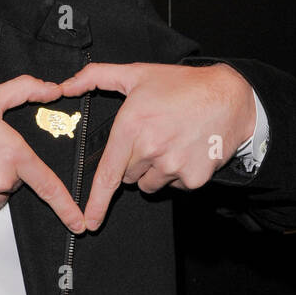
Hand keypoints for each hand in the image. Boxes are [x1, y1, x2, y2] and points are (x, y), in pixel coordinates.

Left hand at [57, 61, 256, 230]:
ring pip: (149, 184)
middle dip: (133, 163)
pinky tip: (187, 150)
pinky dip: (178, 174)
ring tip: (171, 142)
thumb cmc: (182, 85)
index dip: (97, 202)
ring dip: (154, 171)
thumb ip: (96, 77)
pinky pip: (174, 186)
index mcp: (132, 126)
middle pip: (127, 177)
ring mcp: (174, 165)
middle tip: (152, 137)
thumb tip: (65, 85)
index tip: (89, 220)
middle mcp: (151, 149)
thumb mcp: (137, 74)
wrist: (230, 96)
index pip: (108, 173)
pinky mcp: (194, 177)